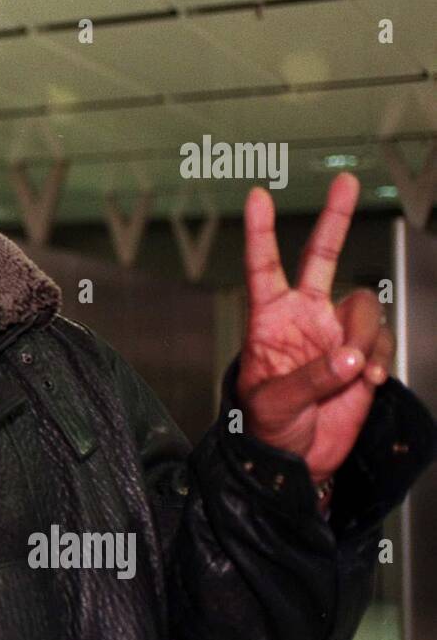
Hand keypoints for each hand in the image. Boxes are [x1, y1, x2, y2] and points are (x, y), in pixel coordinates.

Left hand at [236, 173, 392, 504]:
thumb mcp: (274, 402)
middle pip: (322, 257)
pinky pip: (382, 340)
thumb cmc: (267, 428)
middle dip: (335, 218)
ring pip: (365, 305)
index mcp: (269, 320)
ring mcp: (336, 333)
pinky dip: (380, 359)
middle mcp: (304, 317)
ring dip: (365, 337)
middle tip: (345, 180)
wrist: (296, 459)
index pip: (263, 268)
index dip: (260, 232)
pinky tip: (369, 381)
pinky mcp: (363, 355)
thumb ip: (311, 377)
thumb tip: (350, 357)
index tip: (256, 196)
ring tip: (355, 374)